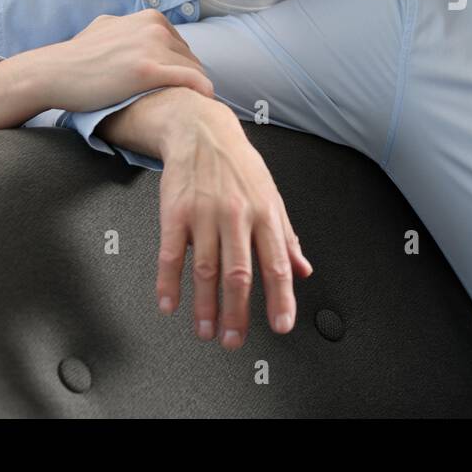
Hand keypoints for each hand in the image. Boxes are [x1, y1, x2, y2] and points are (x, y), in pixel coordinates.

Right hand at [37, 10, 214, 111]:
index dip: (180, 68)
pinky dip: (202, 92)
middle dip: (188, 79)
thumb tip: (142, 32)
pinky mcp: (148, 70)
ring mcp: (152, 47)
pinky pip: (190, 80)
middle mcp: (154, 27)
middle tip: (184, 100)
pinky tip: (205, 102)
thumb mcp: (108, 29)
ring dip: (194, 89)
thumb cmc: (78, 58)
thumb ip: (130, 30)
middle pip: (190, 58)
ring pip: (193, 71)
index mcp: (150, 17)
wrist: (54, 73)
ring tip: (190, 107)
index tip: (175, 87)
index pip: (181, 46)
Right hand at [112, 87, 312, 349]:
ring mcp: (204, 214)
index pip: (276, 263)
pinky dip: (168, 282)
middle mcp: (236, 215)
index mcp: (264, 214)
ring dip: (204, 306)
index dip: (281, 297)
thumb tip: (303, 271)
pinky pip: (170, 254)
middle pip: (238, 273)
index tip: (282, 325)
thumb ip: (287, 238)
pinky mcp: (174, 211)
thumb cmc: (239, 167)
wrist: (202, 131)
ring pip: (205, 269)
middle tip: (234, 341)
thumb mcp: (272, 197)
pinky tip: (169, 303)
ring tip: (205, 331)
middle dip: (237, 313)